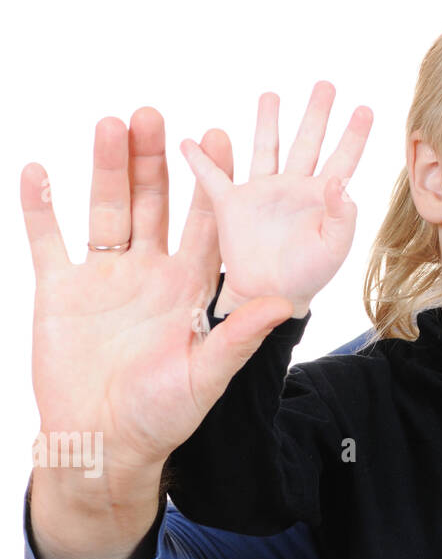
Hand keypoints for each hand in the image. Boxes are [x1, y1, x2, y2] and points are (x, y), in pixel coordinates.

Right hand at [22, 110, 295, 558]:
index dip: (211, 182)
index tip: (221, 136)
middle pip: (153, 203)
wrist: (101, 444)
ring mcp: (104, 278)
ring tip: (110, 123)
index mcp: (190, 287)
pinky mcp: (59, 292)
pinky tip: (38, 172)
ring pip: (107, 209)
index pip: (204, 222)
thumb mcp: (207, 375)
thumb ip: (239, 336)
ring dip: (107, 168)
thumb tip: (286, 304)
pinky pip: (48, 240)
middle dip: (155, 159)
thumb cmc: (162, 416)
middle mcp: (150, 273)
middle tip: (155, 113)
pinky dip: (41, 208)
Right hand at [181, 81, 372, 318]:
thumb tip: (341, 181)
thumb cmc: (308, 275)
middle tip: (325, 84)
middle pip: (307, 141)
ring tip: (271, 95)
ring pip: (265, 147)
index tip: (365, 108)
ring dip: (268, 122)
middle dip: (316, 113)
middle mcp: (293, 186)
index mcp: (322, 196)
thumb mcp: (334, 248)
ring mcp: (263, 192)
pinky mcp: (233, 204)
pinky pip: (213, 178)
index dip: (354, 134)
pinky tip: (190, 141)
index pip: (342, 158)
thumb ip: (342, 215)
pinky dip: (200, 161)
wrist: (270, 296)